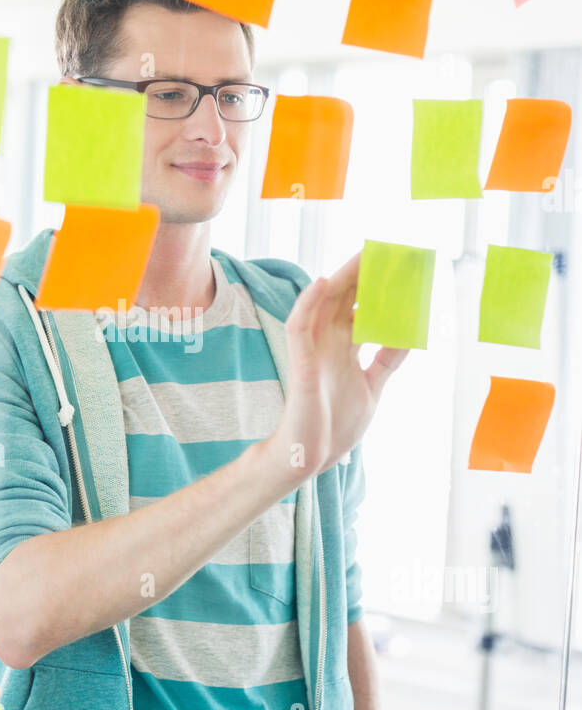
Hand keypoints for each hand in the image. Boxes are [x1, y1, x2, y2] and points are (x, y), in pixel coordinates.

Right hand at [263, 250, 408, 490]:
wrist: (311, 457)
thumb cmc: (336, 426)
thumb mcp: (373, 387)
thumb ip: (387, 361)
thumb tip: (410, 336)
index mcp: (346, 349)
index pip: (364, 308)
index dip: (381, 288)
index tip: (404, 269)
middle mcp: (329, 343)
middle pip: (347, 299)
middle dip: (367, 275)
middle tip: (390, 251)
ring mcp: (313, 350)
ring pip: (325, 303)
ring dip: (343, 278)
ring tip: (363, 255)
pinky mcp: (300, 362)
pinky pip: (299, 325)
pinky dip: (308, 302)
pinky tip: (324, 282)